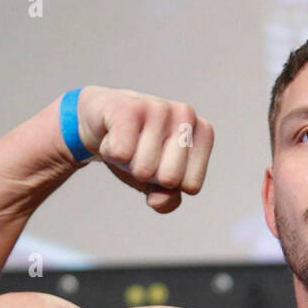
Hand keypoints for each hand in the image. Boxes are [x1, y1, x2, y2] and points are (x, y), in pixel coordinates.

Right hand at [77, 87, 213, 211]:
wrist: (104, 121)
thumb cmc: (139, 151)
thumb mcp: (159, 183)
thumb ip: (168, 200)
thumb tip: (159, 200)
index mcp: (203, 134)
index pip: (191, 186)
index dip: (168, 184)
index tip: (160, 162)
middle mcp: (186, 116)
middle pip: (170, 179)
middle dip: (149, 175)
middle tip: (141, 153)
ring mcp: (158, 107)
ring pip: (144, 169)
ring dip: (128, 164)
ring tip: (127, 143)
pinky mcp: (128, 107)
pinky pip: (121, 154)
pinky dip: (111, 153)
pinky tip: (113, 135)